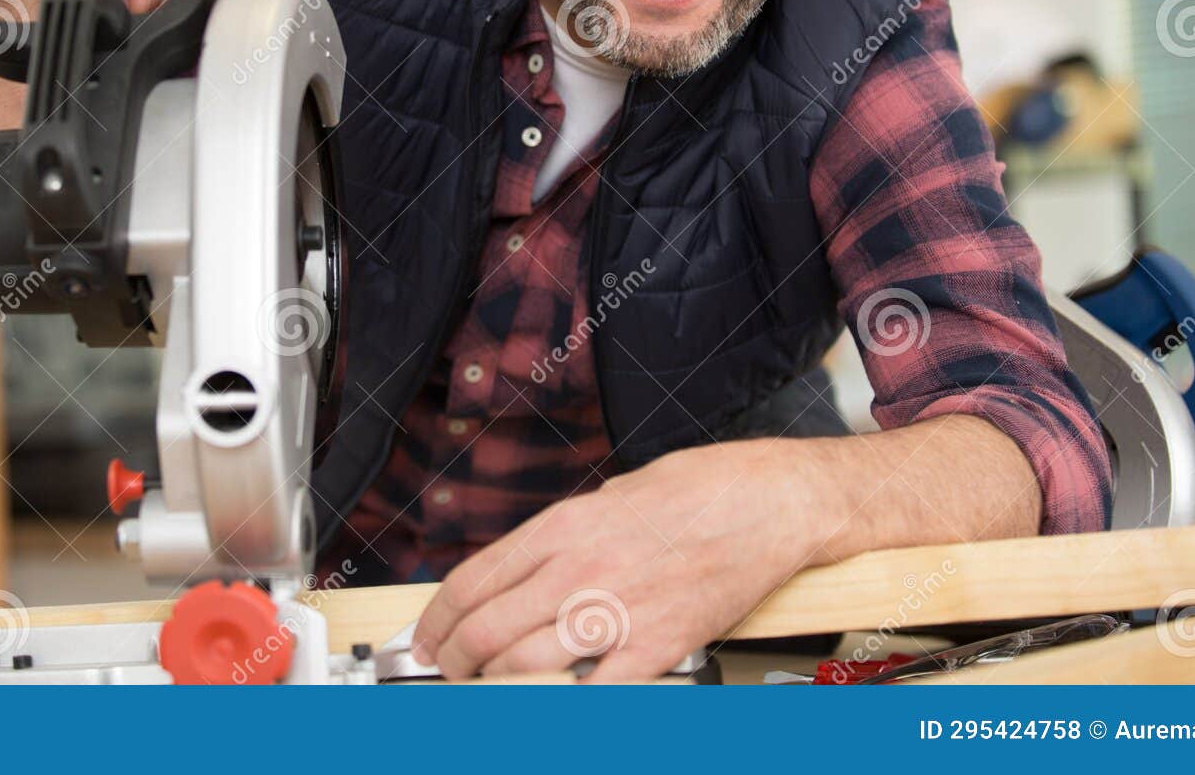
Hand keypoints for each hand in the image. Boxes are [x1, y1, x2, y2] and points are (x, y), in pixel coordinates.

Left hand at [410, 440, 833, 681]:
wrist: (766, 502)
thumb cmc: (698, 491)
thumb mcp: (607, 496)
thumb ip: (561, 538)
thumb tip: (522, 574)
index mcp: (561, 526)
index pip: (472, 581)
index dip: (437, 619)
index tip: (428, 638)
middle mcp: (576, 568)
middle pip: (485, 628)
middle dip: (454, 658)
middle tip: (447, 669)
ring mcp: (614, 611)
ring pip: (522, 664)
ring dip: (492, 684)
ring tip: (485, 689)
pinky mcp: (654, 647)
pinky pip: (590, 692)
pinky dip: (561, 703)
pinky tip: (547, 704)